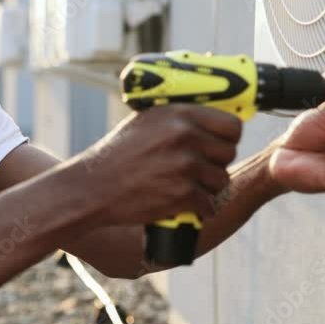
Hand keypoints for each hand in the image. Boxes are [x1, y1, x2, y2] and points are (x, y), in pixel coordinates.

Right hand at [75, 104, 241, 225]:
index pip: (231, 124)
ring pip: (221, 180)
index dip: (229, 137)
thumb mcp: (147, 122)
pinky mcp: (182, 194)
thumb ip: (179, 119)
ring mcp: (184, 166)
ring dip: (207, 188)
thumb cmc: (118, 154)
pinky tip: (181, 204)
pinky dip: (198, 209)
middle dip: (216, 163)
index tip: (219, 145)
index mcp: (178, 114)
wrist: (93, 187)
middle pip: (229, 152)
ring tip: (184, 187)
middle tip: (197, 169)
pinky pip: (208, 204)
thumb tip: (212, 119)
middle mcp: (184, 136)